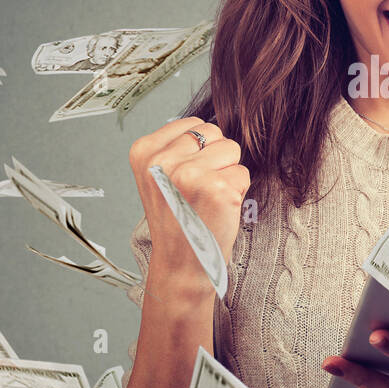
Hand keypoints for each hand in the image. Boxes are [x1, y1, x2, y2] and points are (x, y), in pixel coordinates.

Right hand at [128, 117, 249, 298]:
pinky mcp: (218, 188)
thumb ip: (176, 147)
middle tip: (200, 190)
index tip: (185, 179)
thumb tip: (209, 124)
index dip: (199, 150)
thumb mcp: (159, 176)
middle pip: (213, 132)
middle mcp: (163, 160)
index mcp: (144, 152)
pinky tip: (218, 209)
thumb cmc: (177, 220)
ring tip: (209, 198)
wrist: (181, 264)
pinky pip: (243, 172)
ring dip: (228, 173)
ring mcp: (190, 174)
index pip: (192, 123)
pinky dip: (238, 190)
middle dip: (216, 158)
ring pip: (232, 148)